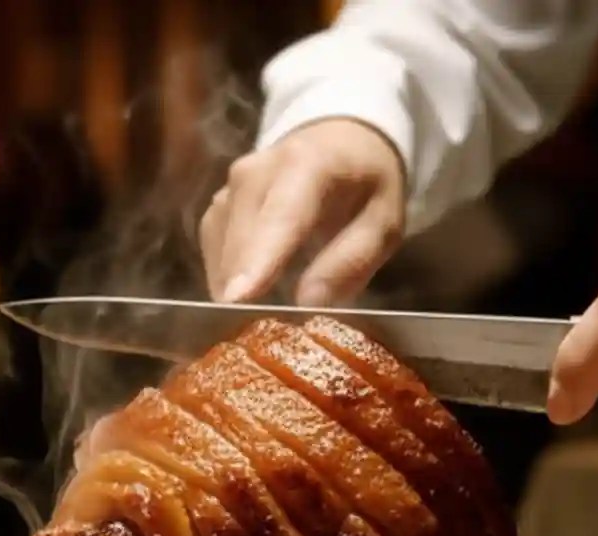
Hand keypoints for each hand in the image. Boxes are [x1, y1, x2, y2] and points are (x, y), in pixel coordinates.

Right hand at [200, 118, 405, 305]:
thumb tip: (309, 303)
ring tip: (260, 320)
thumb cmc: (367, 183)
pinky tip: (251, 296)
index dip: (259, 259)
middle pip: (241, 242)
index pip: (280, 217)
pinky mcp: (217, 207)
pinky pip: (214, 252)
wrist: (339, 138)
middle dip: (248, 292)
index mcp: (307, 165)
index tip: (238, 299)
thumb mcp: (384, 220)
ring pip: (221, 252)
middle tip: (267, 334)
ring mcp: (229, 189)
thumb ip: (351, 259)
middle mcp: (255, 172)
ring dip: (237, 290)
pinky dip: (229, 279)